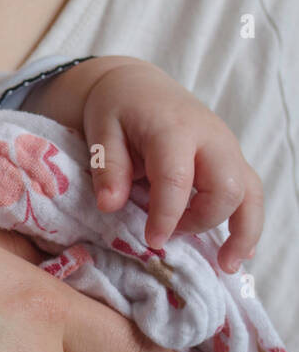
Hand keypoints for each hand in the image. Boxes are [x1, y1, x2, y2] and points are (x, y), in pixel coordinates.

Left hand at [24, 57, 262, 271]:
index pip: (178, 178)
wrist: (138, 85)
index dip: (167, 214)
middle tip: (168, 237)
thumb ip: (108, 167)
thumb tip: (109, 206)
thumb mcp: (101, 131)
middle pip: (226, 188)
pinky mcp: (231, 158)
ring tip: (226, 266)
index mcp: (174, 129)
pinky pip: (250, 192)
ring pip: (250, 193)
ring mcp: (227, 148)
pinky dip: (247, 222)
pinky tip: (239, 252)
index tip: (152, 240)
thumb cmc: (117, 108)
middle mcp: (211, 138)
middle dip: (201, 221)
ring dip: (242, 231)